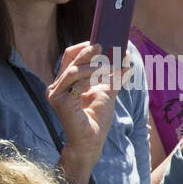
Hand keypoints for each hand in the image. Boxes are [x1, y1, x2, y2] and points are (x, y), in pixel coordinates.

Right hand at [48, 42, 117, 163]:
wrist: (92, 141)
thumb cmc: (97, 119)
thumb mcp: (109, 92)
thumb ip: (115, 76)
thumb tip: (127, 57)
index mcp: (66, 81)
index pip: (71, 57)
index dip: (84, 47)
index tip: (101, 42)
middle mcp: (57, 85)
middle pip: (70, 59)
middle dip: (88, 51)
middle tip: (104, 46)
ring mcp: (55, 92)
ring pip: (73, 69)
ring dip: (92, 65)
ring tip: (107, 64)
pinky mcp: (58, 101)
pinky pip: (74, 83)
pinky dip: (90, 78)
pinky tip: (101, 78)